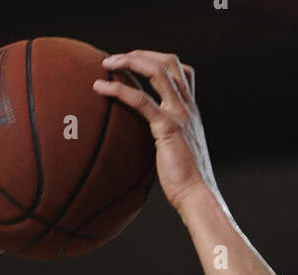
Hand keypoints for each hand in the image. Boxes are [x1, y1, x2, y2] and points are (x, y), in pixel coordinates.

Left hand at [93, 50, 217, 214]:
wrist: (197, 196)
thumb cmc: (185, 184)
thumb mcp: (176, 155)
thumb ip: (165, 141)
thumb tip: (144, 147)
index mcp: (190, 112)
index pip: (181, 72)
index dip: (158, 61)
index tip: (135, 63)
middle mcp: (187, 107)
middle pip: (168, 62)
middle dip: (140, 54)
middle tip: (116, 59)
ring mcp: (179, 115)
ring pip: (157, 71)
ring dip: (129, 61)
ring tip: (107, 63)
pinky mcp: (168, 128)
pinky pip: (141, 100)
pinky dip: (118, 89)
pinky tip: (100, 88)